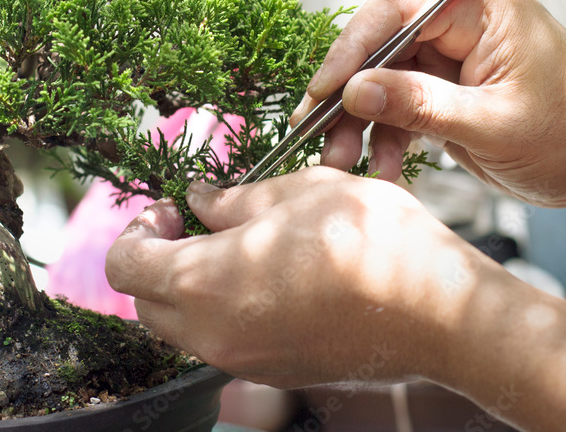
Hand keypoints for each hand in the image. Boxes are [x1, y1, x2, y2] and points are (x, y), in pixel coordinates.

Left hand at [105, 167, 485, 387]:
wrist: (439, 312)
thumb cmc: (370, 241)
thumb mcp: (295, 192)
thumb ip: (233, 200)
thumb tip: (200, 202)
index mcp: (203, 284)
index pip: (125, 265)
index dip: (138, 229)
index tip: (170, 209)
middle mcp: (213, 334)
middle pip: (147, 301)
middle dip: (159, 258)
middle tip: (196, 223)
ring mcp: (244, 361)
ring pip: (184, 326)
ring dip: (191, 285)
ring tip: (238, 245)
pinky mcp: (276, 372)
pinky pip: (225, 340)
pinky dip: (225, 308)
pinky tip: (269, 274)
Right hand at [293, 0, 565, 209]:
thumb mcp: (494, 124)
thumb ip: (422, 105)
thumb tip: (354, 91)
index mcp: (482, 6)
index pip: (396, 8)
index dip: (351, 48)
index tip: (323, 91)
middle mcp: (460, 23)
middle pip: (379, 46)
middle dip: (347, 95)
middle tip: (314, 134)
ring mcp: (451, 57)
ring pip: (382, 81)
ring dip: (358, 125)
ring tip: (340, 165)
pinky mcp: (446, 90)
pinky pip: (399, 108)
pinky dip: (384, 139)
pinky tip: (378, 171)